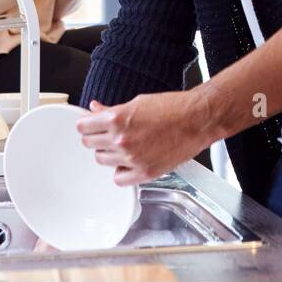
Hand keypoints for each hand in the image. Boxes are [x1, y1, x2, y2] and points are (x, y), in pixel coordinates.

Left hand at [76, 91, 214, 186]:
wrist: (197, 120)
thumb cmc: (173, 108)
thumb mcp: (138, 102)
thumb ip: (112, 109)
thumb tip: (95, 110)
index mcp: (118, 118)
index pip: (83, 127)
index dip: (86, 125)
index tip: (90, 125)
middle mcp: (121, 140)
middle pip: (89, 144)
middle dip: (96, 138)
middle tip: (107, 134)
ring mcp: (132, 158)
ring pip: (102, 160)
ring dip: (108, 153)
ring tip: (122, 146)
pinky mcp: (145, 172)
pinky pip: (118, 179)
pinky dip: (121, 171)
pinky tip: (128, 162)